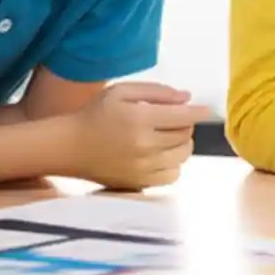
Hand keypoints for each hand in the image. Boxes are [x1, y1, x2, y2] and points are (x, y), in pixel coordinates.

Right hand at [66, 82, 210, 190]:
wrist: (69, 147)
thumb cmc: (95, 114)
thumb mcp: (121, 92)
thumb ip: (156, 91)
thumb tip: (187, 98)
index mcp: (139, 119)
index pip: (184, 117)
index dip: (199, 112)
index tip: (206, 109)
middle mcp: (144, 146)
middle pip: (186, 135)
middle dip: (185, 124)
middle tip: (172, 119)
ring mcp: (143, 167)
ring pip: (183, 155)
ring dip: (182, 144)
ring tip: (166, 136)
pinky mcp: (139, 183)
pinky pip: (173, 175)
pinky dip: (173, 164)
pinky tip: (161, 154)